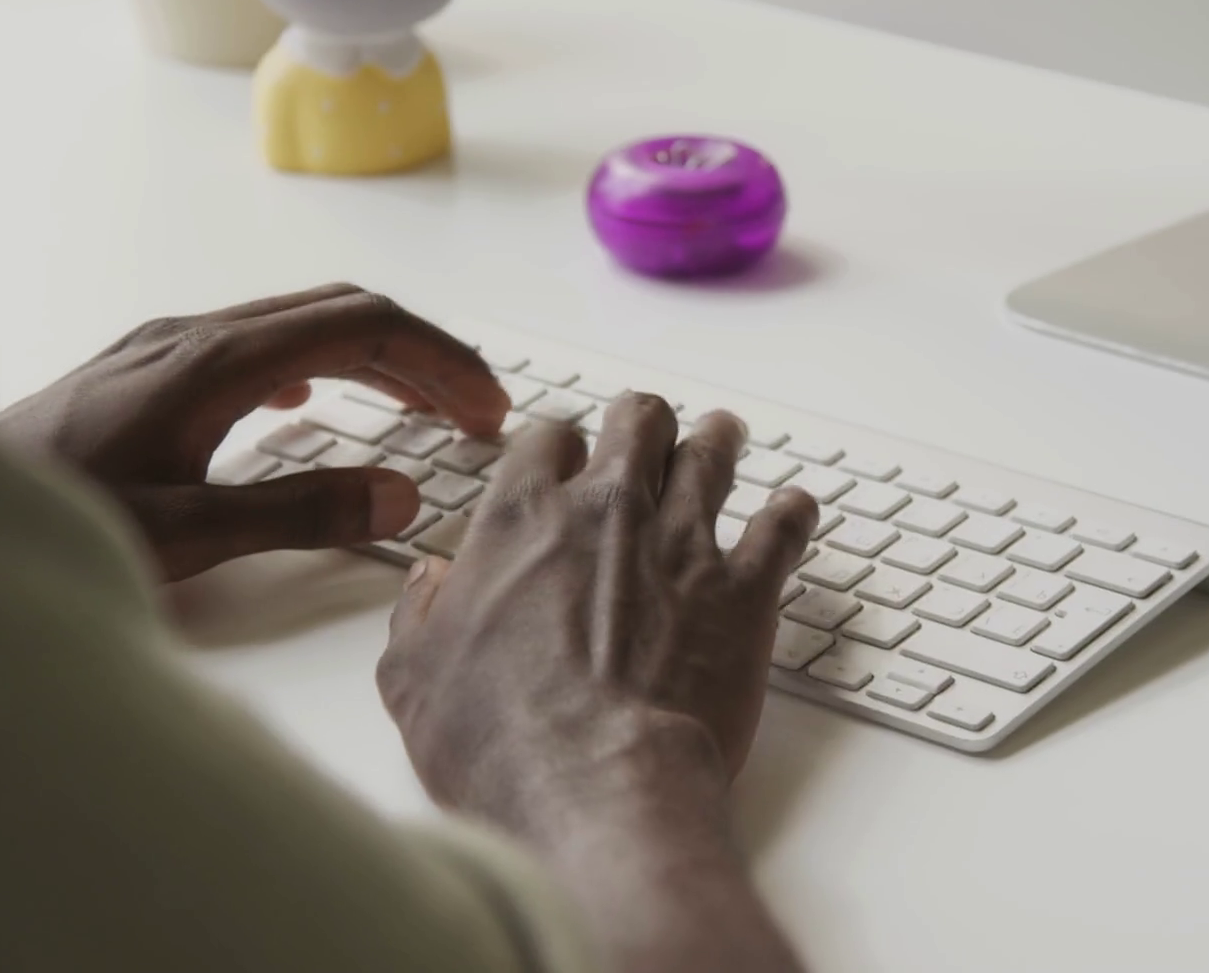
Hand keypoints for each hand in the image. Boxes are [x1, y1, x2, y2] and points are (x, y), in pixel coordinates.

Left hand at [0, 284, 509, 581]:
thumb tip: (402, 493)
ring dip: (374, 356)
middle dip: (423, 353)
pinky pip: (256, 343)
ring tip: (423, 407)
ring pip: (298, 323)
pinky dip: (318, 363)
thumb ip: (302, 512)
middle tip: (478, 409)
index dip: (440, 362)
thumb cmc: (56, 524)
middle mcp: (193, 337)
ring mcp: (163, 349)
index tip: (488, 410)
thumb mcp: (189, 535)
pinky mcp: (142, 373)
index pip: (362, 327)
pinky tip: (312, 403)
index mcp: (214, 363)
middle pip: (339, 310)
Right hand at [378, 395, 817, 823]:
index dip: (557, 446)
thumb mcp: (414, 680)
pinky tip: (794, 510)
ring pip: (711, 457)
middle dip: (644, 423)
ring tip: (723, 436)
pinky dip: (791, 514)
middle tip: (649, 431)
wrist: (598, 785)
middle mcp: (607, 513)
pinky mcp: (744, 590)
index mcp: (521, 521)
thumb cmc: (501, 743)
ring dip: (718, 442)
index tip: (564, 457)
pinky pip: (783, 527)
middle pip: (637, 425)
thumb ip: (420, 616)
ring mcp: (682, 545)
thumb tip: (429, 584)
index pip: (545, 441)